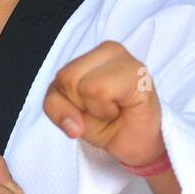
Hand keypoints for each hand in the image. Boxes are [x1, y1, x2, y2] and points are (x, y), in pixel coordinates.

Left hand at [43, 40, 164, 167]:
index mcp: (91, 54)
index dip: (66, 104)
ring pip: (84, 85)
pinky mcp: (138, 74)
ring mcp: (126, 59)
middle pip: (67, 78)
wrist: (136, 144)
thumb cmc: (106, 124)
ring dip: (95, 109)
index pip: (59, 77)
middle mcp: (109, 50)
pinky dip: (106, 110)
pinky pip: (101, 91)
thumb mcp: (68, 114)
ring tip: (112, 109)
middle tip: (103, 109)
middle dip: (80, 105)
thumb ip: (56, 106)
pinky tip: (122, 108)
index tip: (89, 109)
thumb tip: (73, 125)